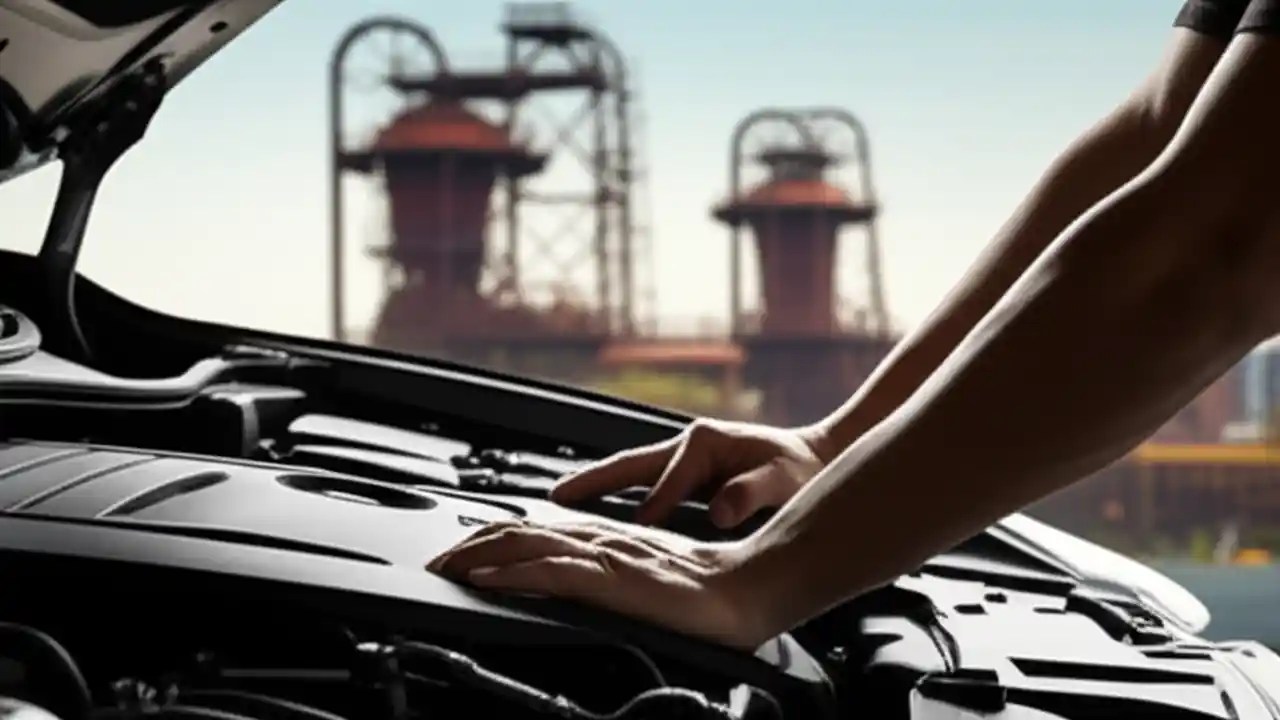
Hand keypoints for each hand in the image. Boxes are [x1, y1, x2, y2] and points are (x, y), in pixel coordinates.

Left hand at [427, 519, 767, 650]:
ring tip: (443, 569)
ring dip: (476, 556)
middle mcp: (598, 538)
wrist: (745, 590)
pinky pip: (551, 573)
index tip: (456, 558)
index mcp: (605, 538)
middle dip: (468, 545)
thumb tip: (570, 587)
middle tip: (434, 564)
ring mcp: (604, 556)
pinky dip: (510, 574)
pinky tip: (483, 581)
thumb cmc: (703, 590)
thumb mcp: (643, 580)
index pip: (533, 532)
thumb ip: (607, 577)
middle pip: (518, 533)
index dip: (488, 541)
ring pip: (525, 546)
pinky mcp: (613, 579)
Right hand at [551, 419, 829, 528]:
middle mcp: (686, 444)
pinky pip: (638, 485)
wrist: (814, 457)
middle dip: (590, 482)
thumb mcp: (784, 480)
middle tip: (553, 499)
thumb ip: (753, 492)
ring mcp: (681, 457)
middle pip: (627, 465)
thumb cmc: (800, 470)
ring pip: (627, 473)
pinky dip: (612, 497)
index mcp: (704, 442)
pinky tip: (594, 517)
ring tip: (558, 506)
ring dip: (594, 487)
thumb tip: (722, 509)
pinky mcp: (681, 473)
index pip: (666, 481)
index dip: (650, 510)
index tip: (632, 534)